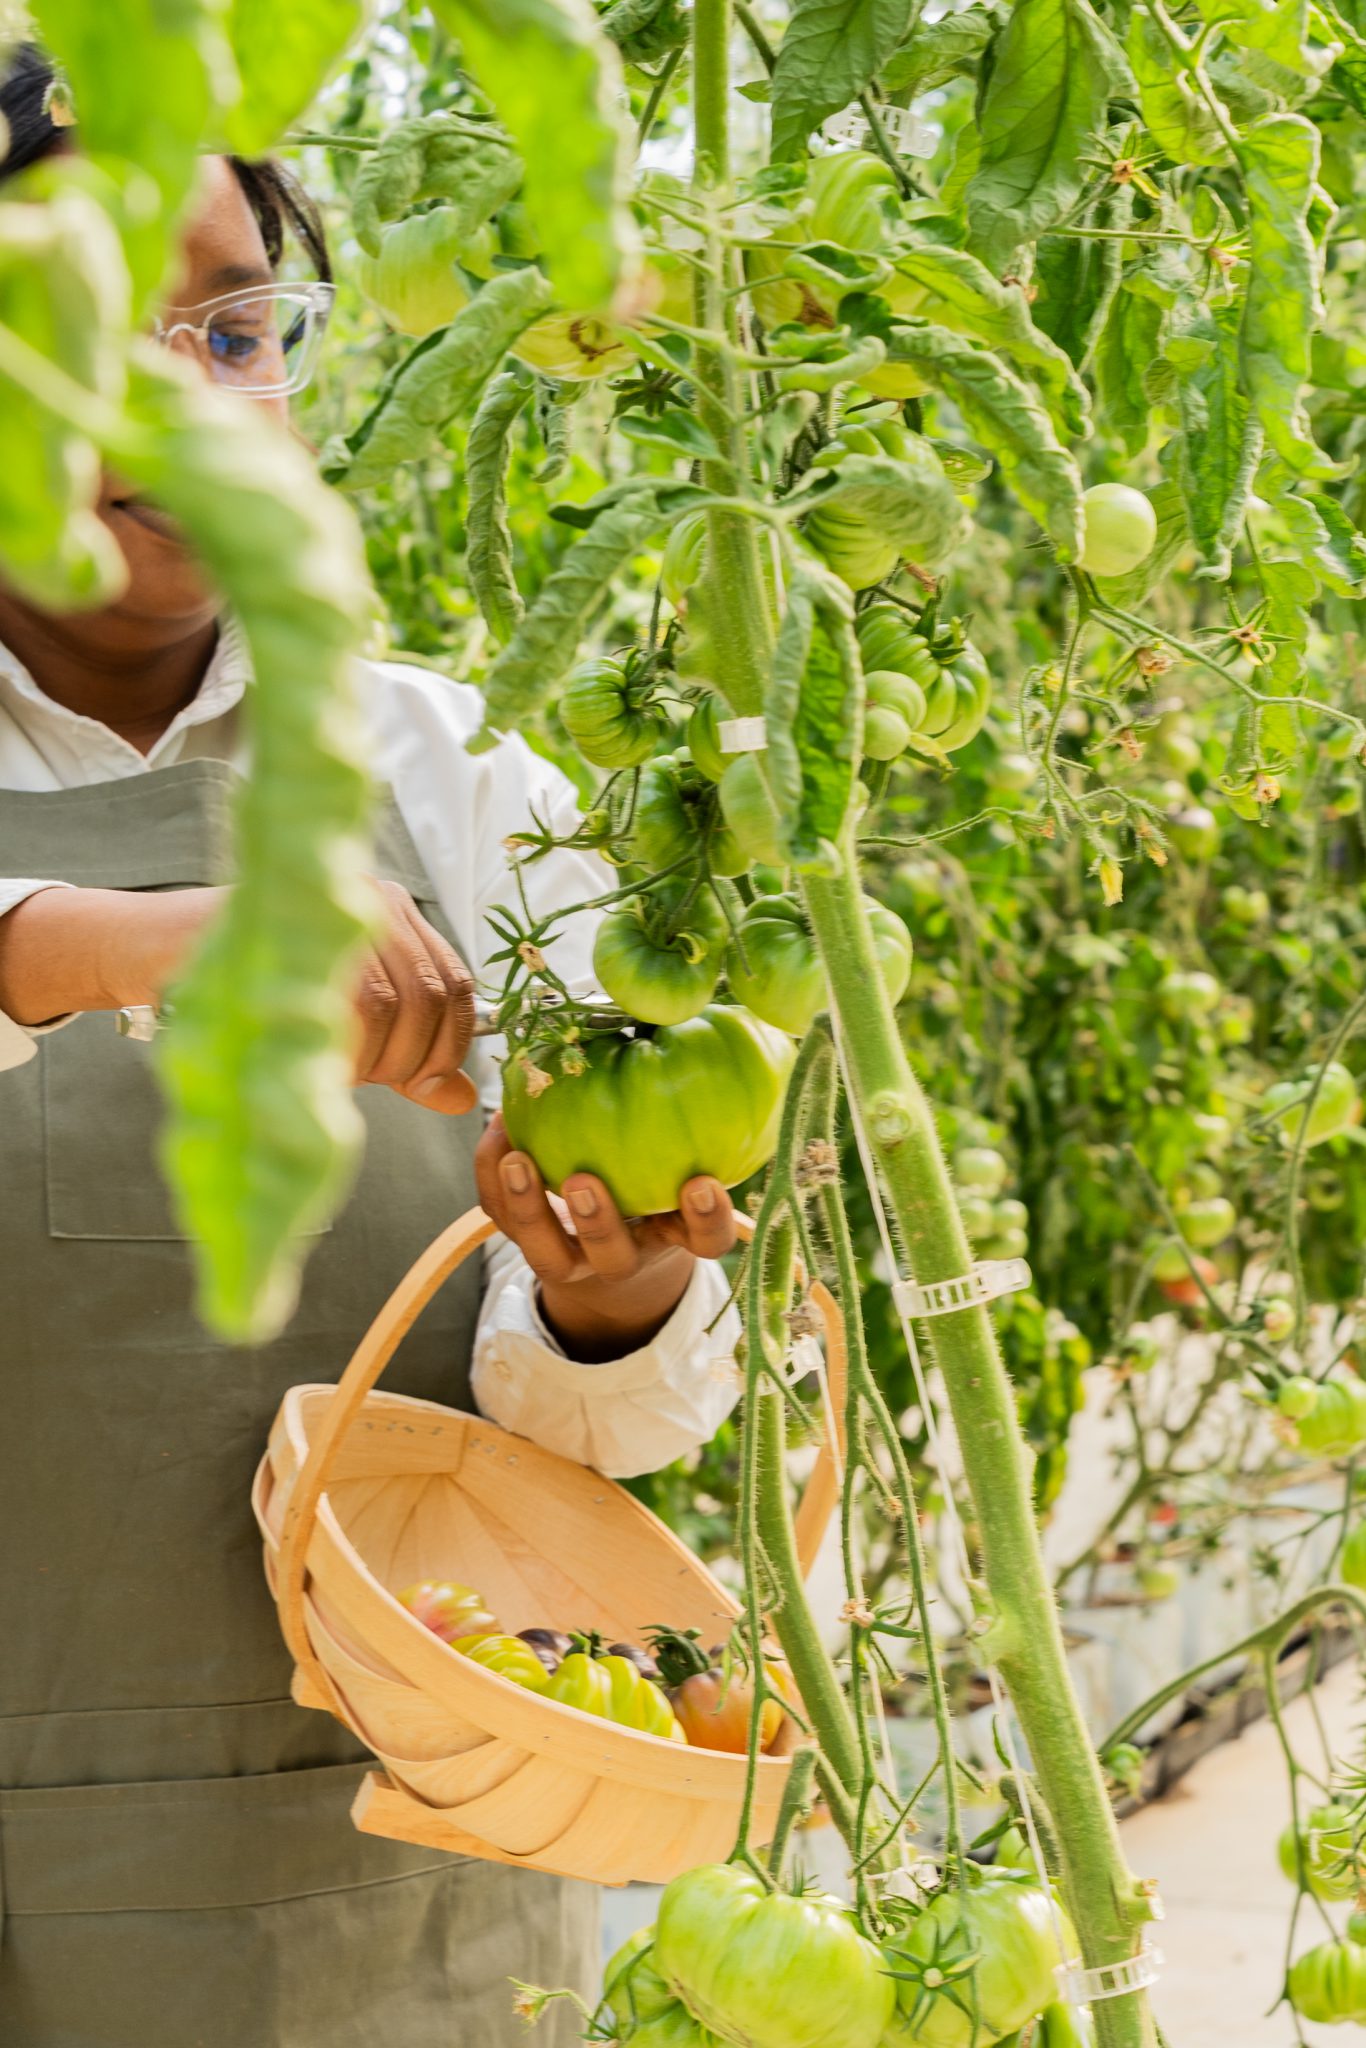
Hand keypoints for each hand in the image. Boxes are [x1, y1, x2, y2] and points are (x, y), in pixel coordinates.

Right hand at [1, 879, 476, 1114]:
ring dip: (367, 1056)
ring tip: (327, 1069)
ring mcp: (331, 904)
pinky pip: (338, 995)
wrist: (161, 949)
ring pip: (390, 1000)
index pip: (457, 986)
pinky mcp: (290, 922)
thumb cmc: (256, 990)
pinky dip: (332, 1042)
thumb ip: (407, 1060)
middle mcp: (375, 899)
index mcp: (399, 919)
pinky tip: (306, 1054)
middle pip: (429, 996)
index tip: (424, 1086)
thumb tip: (464, 1098)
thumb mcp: (346, 1031)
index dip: (450, 1047)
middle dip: (408, 1060)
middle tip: (362, 1083)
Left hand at [475, 1113, 736, 1361]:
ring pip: (550, 1256)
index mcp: (673, 1235)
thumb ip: (683, 1118)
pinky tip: (498, 1133)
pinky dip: (494, 1178)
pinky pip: (504, 1219)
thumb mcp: (678, 1160)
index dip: (707, 1219)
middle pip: (613, 1257)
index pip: (706, 1240)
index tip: (701, 1184)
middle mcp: (623, 1255)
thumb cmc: (655, 1180)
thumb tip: (666, 1026)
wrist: (610, 1243)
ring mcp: (574, 1258)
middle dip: (597, 1222)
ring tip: (518, 1161)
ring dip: (531, 1208)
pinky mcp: (532, 1244)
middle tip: (582, 1181)